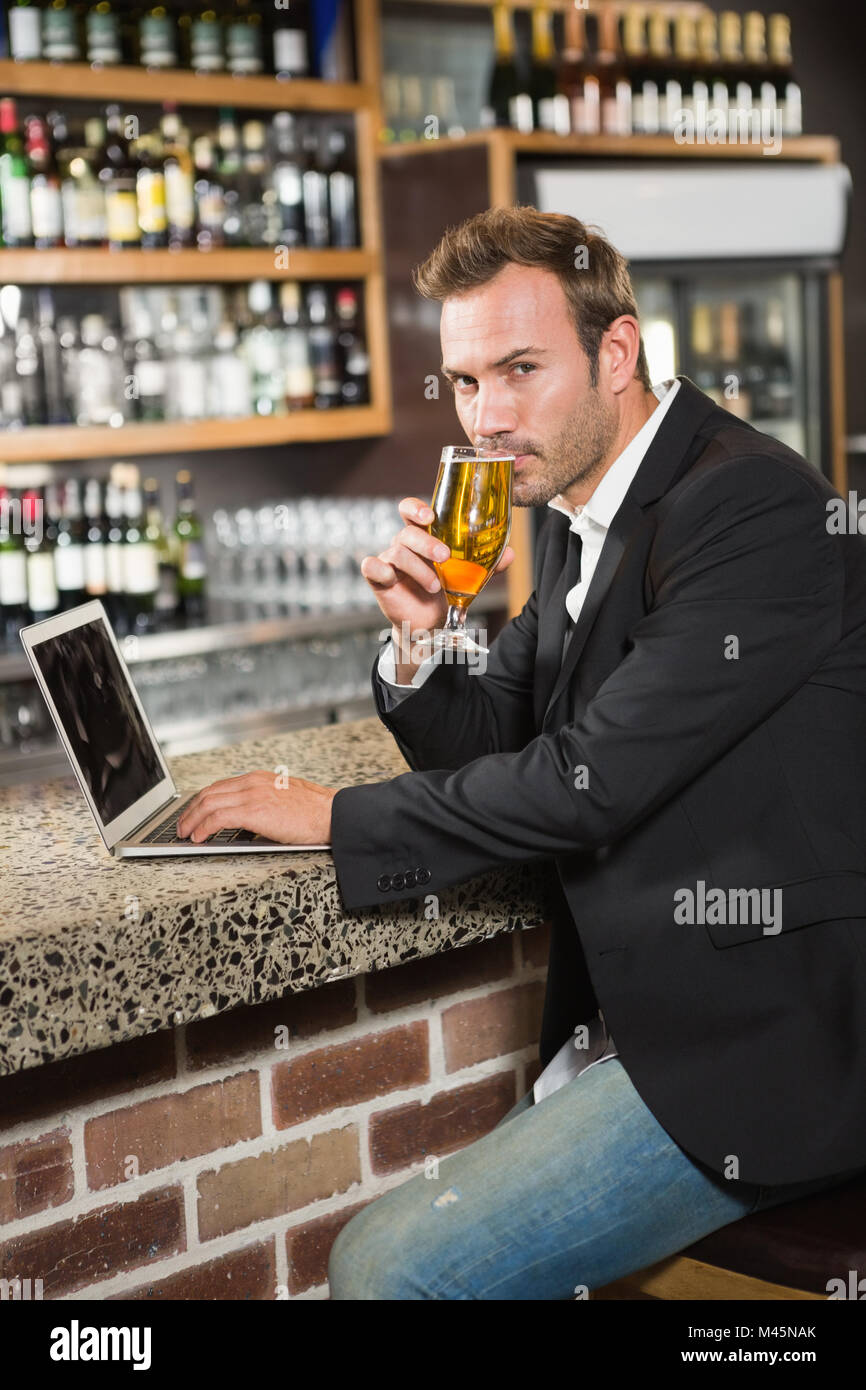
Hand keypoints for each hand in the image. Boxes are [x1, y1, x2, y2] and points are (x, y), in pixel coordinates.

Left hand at [175, 772, 336, 845]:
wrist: (331, 813)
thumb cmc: (313, 811)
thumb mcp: (281, 798)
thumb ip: (261, 801)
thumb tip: (244, 820)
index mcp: (257, 779)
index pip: (218, 786)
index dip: (200, 801)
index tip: (192, 813)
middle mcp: (251, 783)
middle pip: (208, 793)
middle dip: (190, 811)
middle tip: (183, 826)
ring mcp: (252, 795)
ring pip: (208, 804)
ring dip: (192, 820)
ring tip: (186, 834)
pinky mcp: (254, 811)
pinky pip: (218, 817)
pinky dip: (204, 827)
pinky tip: (199, 837)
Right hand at [360, 496, 514, 639]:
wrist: (431, 626)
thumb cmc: (447, 593)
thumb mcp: (468, 577)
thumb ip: (487, 565)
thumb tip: (510, 553)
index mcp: (423, 536)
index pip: (412, 511)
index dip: (417, 508)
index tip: (430, 516)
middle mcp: (404, 544)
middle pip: (407, 532)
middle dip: (427, 542)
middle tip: (445, 557)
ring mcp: (390, 560)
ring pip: (397, 552)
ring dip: (419, 569)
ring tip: (436, 587)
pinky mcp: (379, 579)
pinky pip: (371, 566)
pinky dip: (381, 569)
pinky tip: (393, 579)